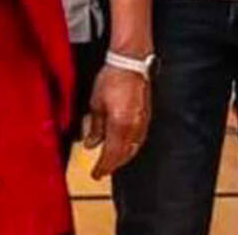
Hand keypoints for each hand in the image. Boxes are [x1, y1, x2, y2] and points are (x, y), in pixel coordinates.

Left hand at [84, 63, 151, 179]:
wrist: (130, 64)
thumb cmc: (112, 79)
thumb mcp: (96, 104)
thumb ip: (95, 127)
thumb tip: (91, 144)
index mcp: (120, 125)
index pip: (112, 155)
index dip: (103, 167)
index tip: (96, 174)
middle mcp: (134, 127)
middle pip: (124, 155)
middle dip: (112, 165)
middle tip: (102, 171)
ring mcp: (143, 123)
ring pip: (133, 149)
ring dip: (121, 157)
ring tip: (110, 161)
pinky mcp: (146, 117)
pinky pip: (139, 140)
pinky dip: (129, 147)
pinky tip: (123, 146)